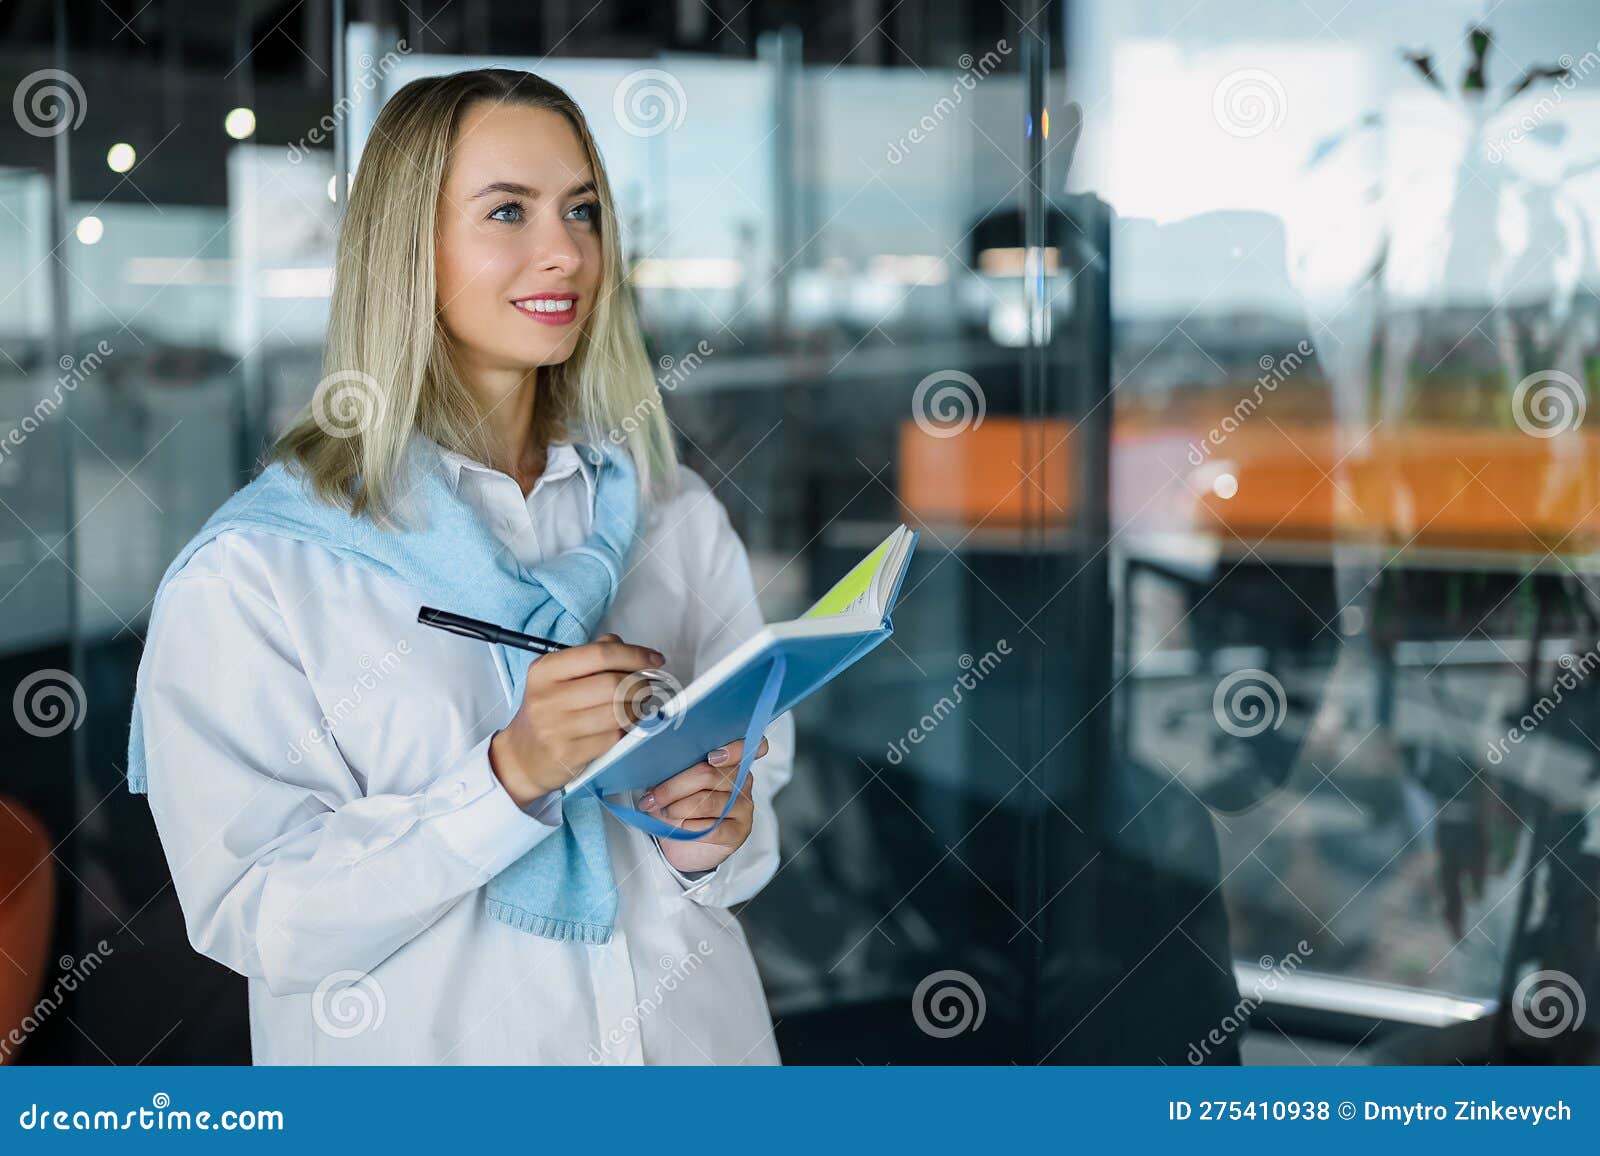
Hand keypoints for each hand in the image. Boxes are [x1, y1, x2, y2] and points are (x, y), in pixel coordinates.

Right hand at [489, 632, 663, 807]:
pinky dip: (625, 732)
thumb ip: (592, 657)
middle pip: (614, 685)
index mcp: (545, 670)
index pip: (600, 654)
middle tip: (647, 689)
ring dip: (637, 710)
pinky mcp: (568, 754)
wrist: (520, 758)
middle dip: (640, 685)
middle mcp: (547, 697)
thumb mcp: (558, 677)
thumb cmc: (547, 712)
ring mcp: (556, 728)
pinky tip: (621, 728)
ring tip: (636, 708)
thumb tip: (631, 652)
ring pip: (618, 713)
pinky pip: (612, 738)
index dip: (634, 655)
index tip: (655, 660)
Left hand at [641, 735, 770, 874]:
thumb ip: (676, 769)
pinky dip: (691, 827)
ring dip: (678, 808)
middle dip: (673, 787)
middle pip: (708, 775)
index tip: (711, 757)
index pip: (746, 746)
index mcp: (730, 761)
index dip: (733, 749)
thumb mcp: (676, 783)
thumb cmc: (682, 807)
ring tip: (664, 812)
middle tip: (653, 797)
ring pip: (708, 802)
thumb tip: (655, 765)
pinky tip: (682, 827)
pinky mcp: (740, 830)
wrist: (684, 845)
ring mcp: (743, 806)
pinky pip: (714, 827)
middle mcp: (742, 781)